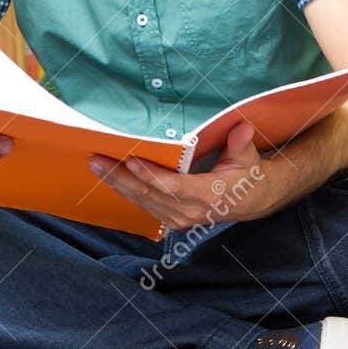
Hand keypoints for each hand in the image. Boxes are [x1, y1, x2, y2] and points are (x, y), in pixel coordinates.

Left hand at [88, 122, 285, 231]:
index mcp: (209, 195)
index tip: (131, 161)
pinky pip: (144, 205)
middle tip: (97, 161)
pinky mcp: (172, 219)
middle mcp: (191, 211)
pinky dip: (125, 191)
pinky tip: (108, 178)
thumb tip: (242, 129)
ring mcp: (180, 218)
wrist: (251, 202)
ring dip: (117, 184)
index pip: (174, 187)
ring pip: (142, 202)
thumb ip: (241, 143)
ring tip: (96, 166)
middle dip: (120, 178)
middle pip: (149, 195)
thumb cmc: (248, 175)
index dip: (151, 176)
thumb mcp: (248, 158)